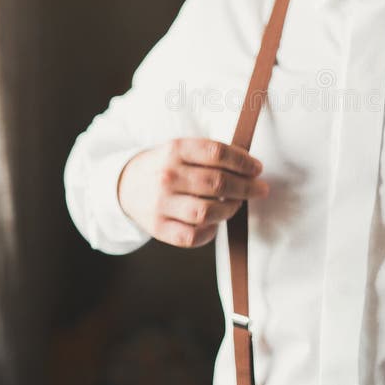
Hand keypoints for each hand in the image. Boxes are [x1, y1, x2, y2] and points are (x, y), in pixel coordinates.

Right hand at [117, 138, 268, 247]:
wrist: (125, 185)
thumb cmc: (165, 166)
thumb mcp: (181, 149)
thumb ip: (211, 156)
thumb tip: (250, 169)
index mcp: (175, 150)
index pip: (217, 153)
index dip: (243, 161)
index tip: (257, 168)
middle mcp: (167, 175)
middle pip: (217, 183)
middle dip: (246, 187)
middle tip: (259, 189)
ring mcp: (161, 203)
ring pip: (208, 211)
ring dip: (230, 209)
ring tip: (236, 204)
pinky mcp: (159, 227)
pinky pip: (193, 235)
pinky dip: (210, 231)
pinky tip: (215, 222)